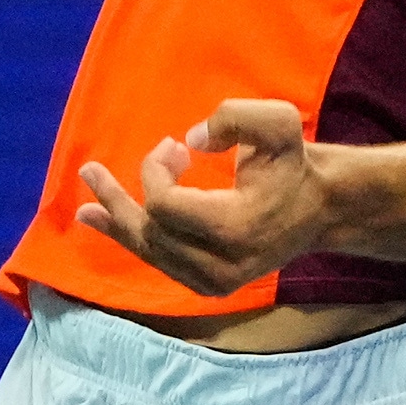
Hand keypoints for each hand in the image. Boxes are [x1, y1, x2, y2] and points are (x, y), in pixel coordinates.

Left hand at [75, 97, 324, 295]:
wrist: (319, 208)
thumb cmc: (293, 163)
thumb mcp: (277, 123)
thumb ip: (234, 118)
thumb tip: (190, 142)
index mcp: (235, 229)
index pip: (166, 207)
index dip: (155, 172)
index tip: (172, 147)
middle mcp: (222, 267)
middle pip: (150, 233)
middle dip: (122, 197)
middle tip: (89, 170)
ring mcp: (215, 282)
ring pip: (150, 252)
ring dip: (118, 221)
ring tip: (86, 206)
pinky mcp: (210, 286)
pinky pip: (161, 262)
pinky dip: (132, 240)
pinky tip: (103, 223)